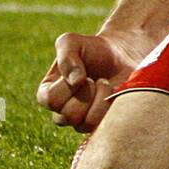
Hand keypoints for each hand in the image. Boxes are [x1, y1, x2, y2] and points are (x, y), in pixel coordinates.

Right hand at [36, 29, 152, 132]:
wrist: (120, 54)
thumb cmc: (92, 48)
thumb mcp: (72, 42)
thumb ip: (66, 57)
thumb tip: (74, 81)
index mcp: (48, 94)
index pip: (51, 100)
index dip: (69, 86)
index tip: (82, 72)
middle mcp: (61, 112)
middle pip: (68, 116)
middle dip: (86, 93)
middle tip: (95, 79)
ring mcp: (81, 121)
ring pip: (85, 124)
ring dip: (100, 99)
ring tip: (105, 84)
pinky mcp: (100, 125)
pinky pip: (103, 125)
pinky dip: (111, 106)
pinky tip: (115, 93)